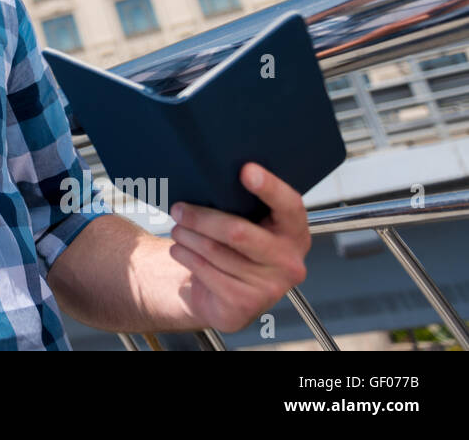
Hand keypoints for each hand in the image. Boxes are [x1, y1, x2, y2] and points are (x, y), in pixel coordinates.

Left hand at [167, 162, 310, 332]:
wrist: (227, 296)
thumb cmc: (236, 250)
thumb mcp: (247, 225)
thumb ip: (241, 206)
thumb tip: (209, 177)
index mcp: (294, 232)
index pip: (289, 205)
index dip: (269, 187)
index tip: (246, 170)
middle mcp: (289, 261)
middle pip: (238, 231)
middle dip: (201, 217)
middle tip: (179, 209)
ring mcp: (270, 287)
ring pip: (214, 251)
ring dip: (187, 236)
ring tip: (178, 229)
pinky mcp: (245, 304)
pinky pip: (205, 271)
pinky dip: (185, 255)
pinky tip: (180, 250)